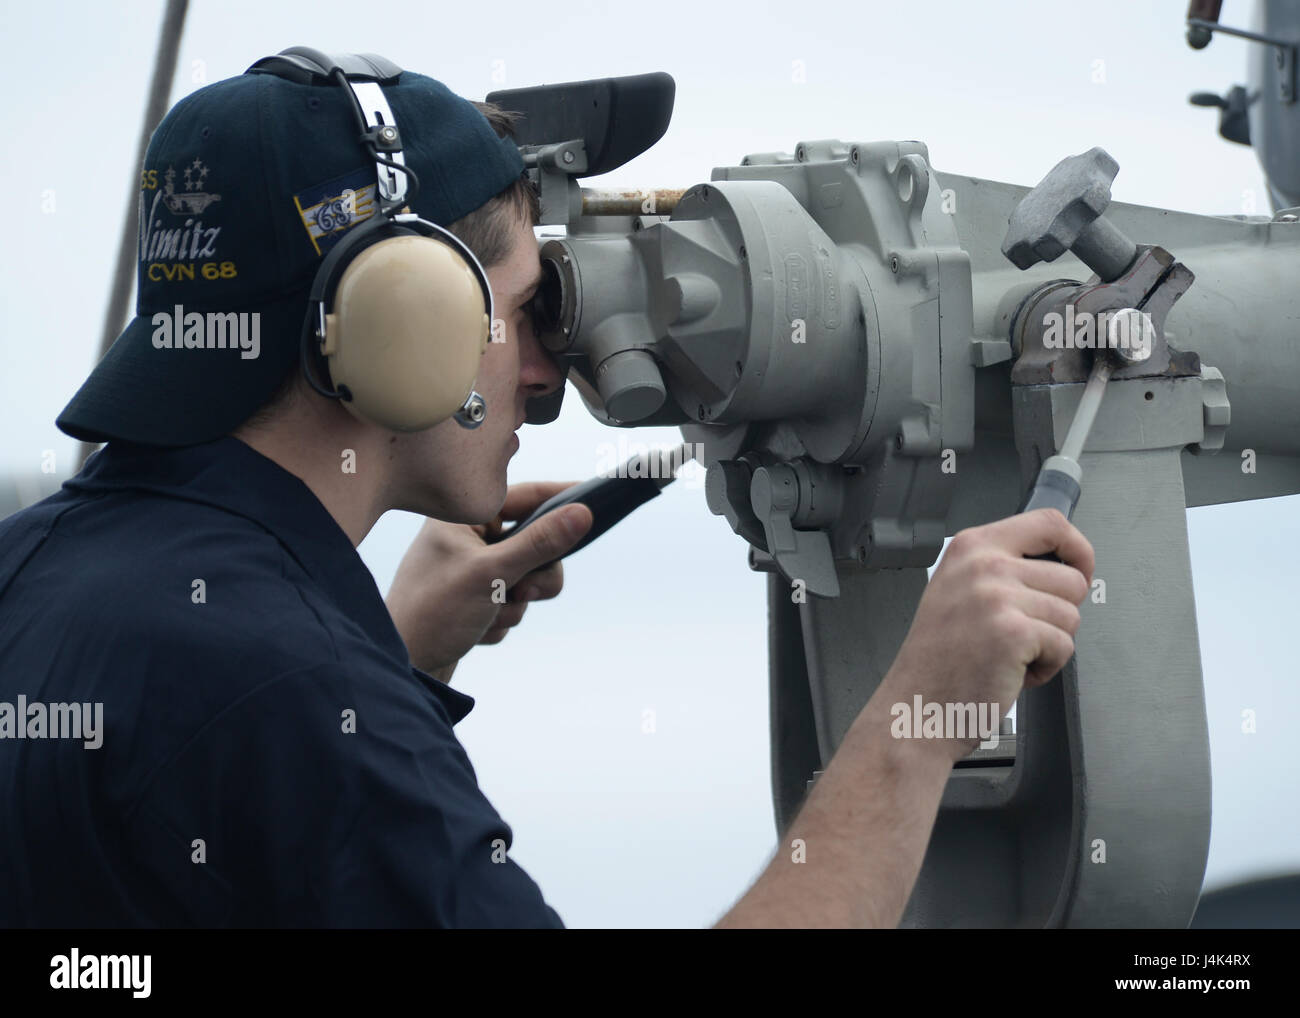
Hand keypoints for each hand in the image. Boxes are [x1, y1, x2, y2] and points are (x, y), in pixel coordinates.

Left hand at [386, 482, 593, 680]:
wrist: (402, 670)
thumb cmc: (433, 613)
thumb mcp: (492, 575)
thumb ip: (539, 544)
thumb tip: (583, 513)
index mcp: (463, 519)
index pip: (525, 497)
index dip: (561, 500)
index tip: (595, 502)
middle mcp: (466, 540)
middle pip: (534, 546)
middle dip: (532, 577)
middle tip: (521, 590)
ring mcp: (471, 571)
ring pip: (526, 580)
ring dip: (514, 604)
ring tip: (487, 615)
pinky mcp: (473, 601)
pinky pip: (511, 605)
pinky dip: (501, 621)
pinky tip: (474, 630)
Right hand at [877, 508, 1094, 760]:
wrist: (918, 706)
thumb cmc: (939, 658)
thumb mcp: (959, 588)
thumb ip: (1002, 566)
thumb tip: (1061, 563)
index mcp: (971, 546)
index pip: (1049, 523)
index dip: (1077, 549)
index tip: (1079, 570)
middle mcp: (983, 564)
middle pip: (1071, 577)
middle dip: (1057, 613)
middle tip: (1019, 634)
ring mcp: (997, 597)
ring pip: (1071, 615)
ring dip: (1050, 644)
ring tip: (1010, 654)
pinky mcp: (1014, 633)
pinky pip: (1064, 646)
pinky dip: (1046, 667)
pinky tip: (1011, 671)